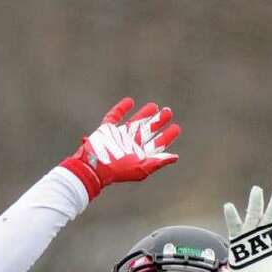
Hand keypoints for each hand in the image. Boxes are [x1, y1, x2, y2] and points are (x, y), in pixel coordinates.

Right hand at [61, 97, 179, 199]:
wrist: (94, 167)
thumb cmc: (118, 171)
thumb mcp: (143, 167)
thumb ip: (159, 161)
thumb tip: (175, 157)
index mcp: (140, 155)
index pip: (157, 144)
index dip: (167, 136)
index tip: (176, 128)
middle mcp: (130, 145)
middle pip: (147, 131)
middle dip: (158, 122)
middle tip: (168, 112)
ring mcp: (118, 137)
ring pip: (134, 123)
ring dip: (144, 114)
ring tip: (155, 106)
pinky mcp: (106, 130)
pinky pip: (114, 117)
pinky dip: (121, 108)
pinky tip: (129, 101)